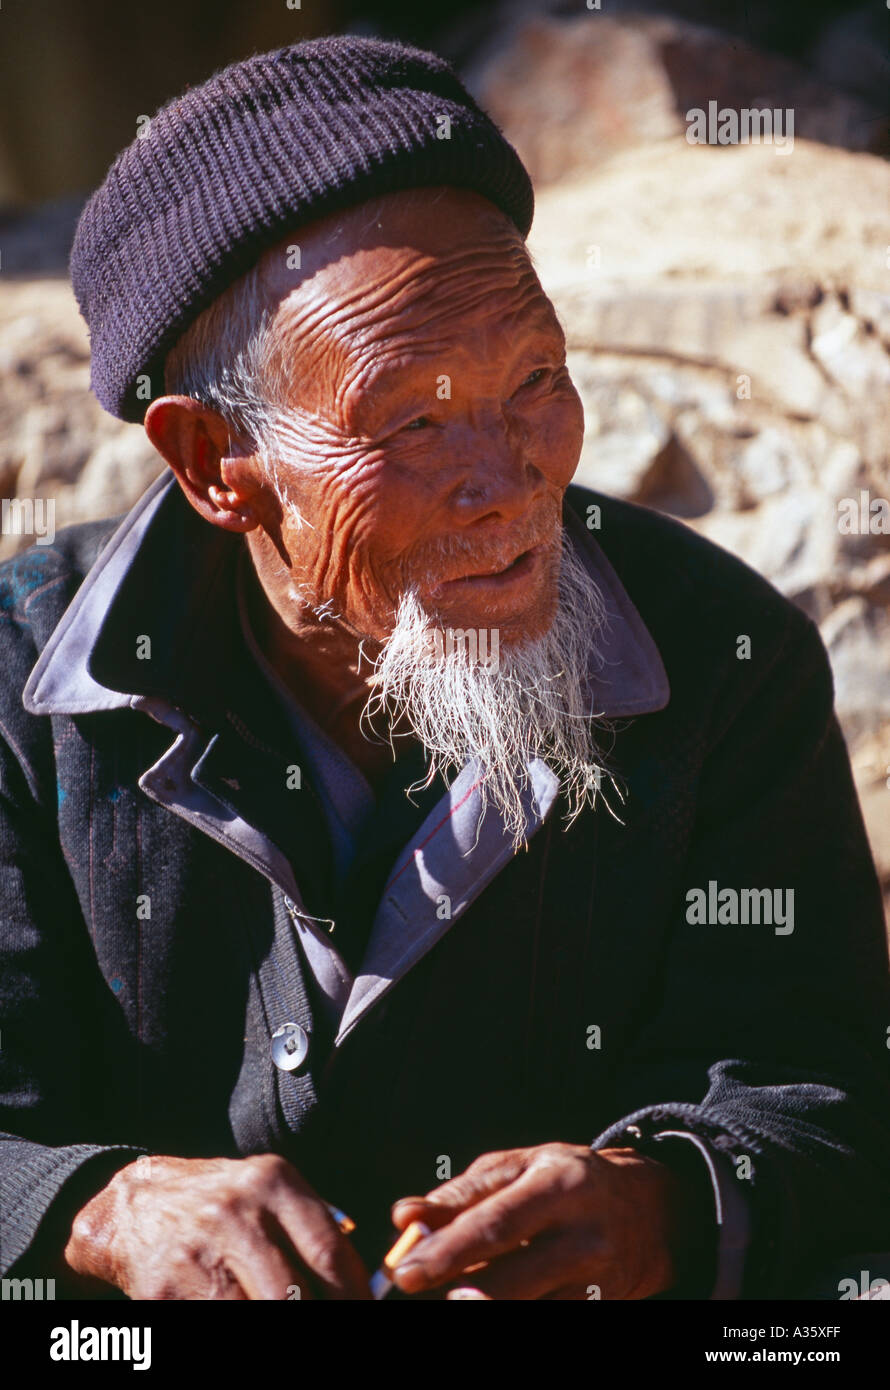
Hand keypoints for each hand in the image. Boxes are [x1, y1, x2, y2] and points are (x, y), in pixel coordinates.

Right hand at [63, 1153, 370, 1299]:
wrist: (136, 1203)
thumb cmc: (222, 1204)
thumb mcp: (268, 1192)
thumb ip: (315, 1226)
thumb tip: (363, 1286)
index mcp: (272, 1182)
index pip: (328, 1252)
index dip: (353, 1296)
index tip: (364, 1312)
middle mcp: (236, 1212)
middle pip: (294, 1296)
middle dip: (318, 1318)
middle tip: (331, 1331)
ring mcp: (197, 1251)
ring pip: (257, 1315)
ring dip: (277, 1327)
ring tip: (287, 1312)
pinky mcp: (165, 1290)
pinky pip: (217, 1322)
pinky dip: (236, 1327)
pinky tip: (245, 1313)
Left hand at [389, 1142, 709, 1299]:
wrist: (651, 1210)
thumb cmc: (567, 1181)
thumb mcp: (520, 1168)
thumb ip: (462, 1193)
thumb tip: (406, 1216)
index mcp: (560, 1185)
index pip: (497, 1224)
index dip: (447, 1249)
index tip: (405, 1269)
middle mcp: (583, 1234)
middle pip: (512, 1276)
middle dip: (457, 1288)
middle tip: (415, 1288)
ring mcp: (597, 1277)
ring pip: (527, 1305)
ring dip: (481, 1302)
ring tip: (452, 1294)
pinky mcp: (601, 1306)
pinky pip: (548, 1315)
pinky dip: (510, 1308)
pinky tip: (485, 1296)